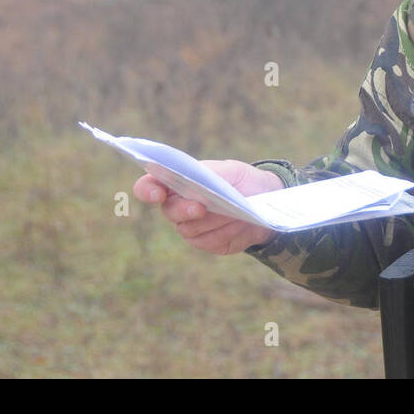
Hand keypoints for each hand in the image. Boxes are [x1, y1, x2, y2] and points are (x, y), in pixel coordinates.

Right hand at [133, 160, 283, 254]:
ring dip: (213, 220)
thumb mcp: (230, 171)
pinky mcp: (206, 242)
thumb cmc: (242, 181)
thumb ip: (209, 176)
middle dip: (184, 210)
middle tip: (200, 208)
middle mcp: (178, 205)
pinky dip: (225, 232)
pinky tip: (239, 224)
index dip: (147, 190)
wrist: (266, 204)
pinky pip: (208, 242)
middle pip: (169, 211)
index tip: (157, 194)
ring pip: (189, 230)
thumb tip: (194, 189)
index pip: (149, 185)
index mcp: (178, 181)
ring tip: (234, 212)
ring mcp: (191, 226)